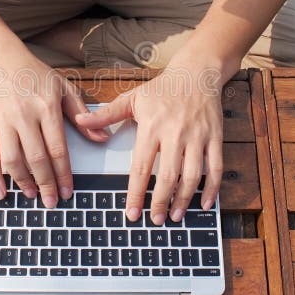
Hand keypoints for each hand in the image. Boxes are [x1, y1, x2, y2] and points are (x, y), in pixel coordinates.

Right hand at [0, 51, 108, 207]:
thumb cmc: (33, 73)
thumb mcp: (63, 87)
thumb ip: (82, 114)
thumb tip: (101, 138)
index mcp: (47, 107)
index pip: (58, 148)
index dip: (64, 174)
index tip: (68, 191)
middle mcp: (25, 115)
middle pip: (37, 158)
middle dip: (46, 184)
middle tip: (52, 202)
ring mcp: (4, 121)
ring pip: (13, 160)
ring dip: (23, 182)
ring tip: (32, 195)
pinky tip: (1, 192)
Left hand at [75, 64, 226, 224]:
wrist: (196, 73)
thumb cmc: (162, 89)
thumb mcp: (132, 99)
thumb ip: (106, 114)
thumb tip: (79, 120)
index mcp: (152, 126)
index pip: (141, 166)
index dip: (137, 193)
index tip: (132, 212)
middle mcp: (175, 133)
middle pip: (168, 175)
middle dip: (161, 202)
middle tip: (155, 220)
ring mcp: (197, 136)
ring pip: (193, 175)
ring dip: (185, 199)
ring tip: (176, 216)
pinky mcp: (214, 137)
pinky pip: (215, 167)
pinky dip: (212, 188)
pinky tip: (205, 204)